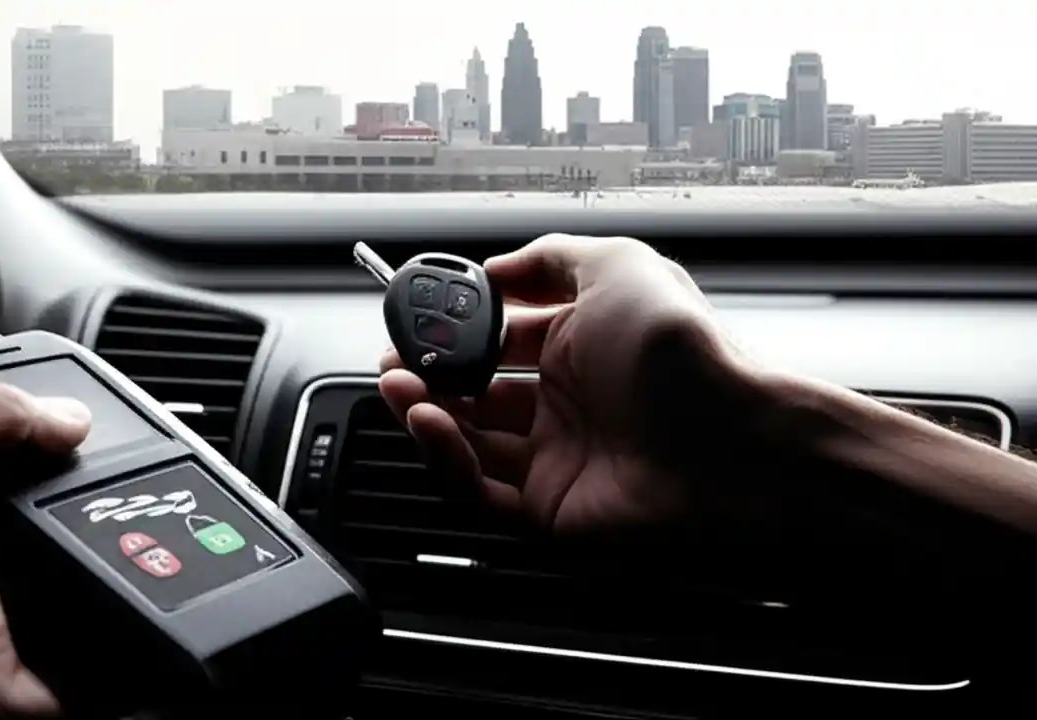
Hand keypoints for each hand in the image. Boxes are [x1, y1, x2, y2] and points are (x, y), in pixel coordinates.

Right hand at [380, 234, 763, 534]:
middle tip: (394, 364)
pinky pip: (481, 491)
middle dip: (427, 378)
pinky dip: (445, 461)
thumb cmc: (682, 351)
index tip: (419, 321)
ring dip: (424, 416)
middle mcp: (566, 402)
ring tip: (397, 390)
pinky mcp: (549, 509)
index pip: (500, 338)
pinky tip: (428, 425)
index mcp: (580, 346)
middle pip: (474, 394)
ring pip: (468, 443)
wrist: (730, 440)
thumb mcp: (617, 264)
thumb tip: (497, 265)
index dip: (456, 331)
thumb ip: (550, 257)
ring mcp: (557, 457)